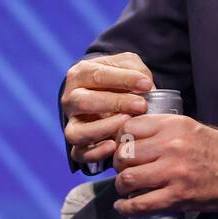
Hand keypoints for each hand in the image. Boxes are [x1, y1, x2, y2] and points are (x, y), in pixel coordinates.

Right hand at [61, 52, 152, 166]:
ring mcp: (72, 123)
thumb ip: (136, 70)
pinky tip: (114, 146)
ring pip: (76, 132)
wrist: (113, 96)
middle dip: (115, 103)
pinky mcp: (77, 144)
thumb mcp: (129, 65)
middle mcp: (71, 99)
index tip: (146, 85)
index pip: (97, 75)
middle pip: (84, 102)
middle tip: (141, 105)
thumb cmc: (122, 79)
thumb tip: (145, 87)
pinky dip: (95, 153)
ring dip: (102, 129)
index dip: (123, 79)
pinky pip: (79, 153)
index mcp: (81, 74)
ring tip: (127, 123)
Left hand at [110, 115, 217, 215]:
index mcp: (175, 125)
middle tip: (124, 169)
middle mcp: (171, 146)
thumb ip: (165, 131)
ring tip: (126, 187)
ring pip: (127, 178)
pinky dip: (125, 207)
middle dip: (118, 164)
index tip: (122, 147)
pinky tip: (124, 206)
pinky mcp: (177, 197)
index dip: (119, 139)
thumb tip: (135, 138)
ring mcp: (174, 172)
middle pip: (124, 154)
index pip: (129, 128)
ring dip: (121, 186)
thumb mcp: (192, 128)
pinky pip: (139, 204)